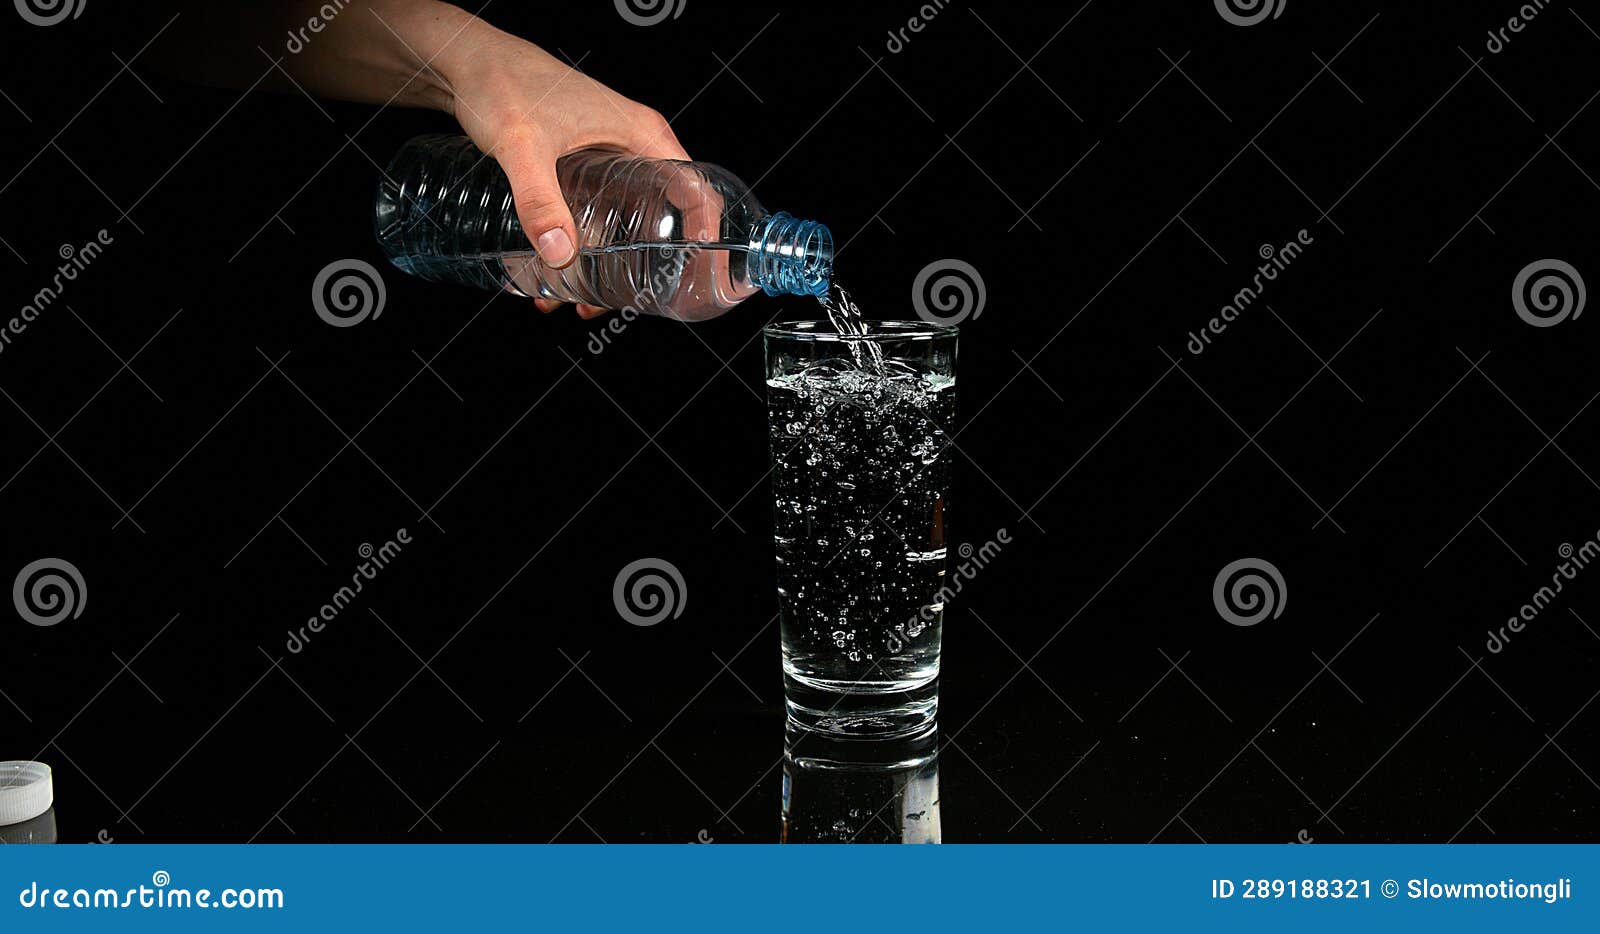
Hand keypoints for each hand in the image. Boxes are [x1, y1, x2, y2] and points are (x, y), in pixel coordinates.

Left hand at [437, 15, 690, 316]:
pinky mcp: (582, 163)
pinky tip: (553, 268)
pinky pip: (600, 211)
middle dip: (645, 266)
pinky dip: (585, 243)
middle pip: (663, 214)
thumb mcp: (522, 146)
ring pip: (627, 218)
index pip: (697, 189)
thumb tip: (560, 254)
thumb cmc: (500, 83)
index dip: (704, 236)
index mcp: (641, 134)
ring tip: (578, 299)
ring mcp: (609, 153)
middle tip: (623, 303)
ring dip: (608, 263)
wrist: (464, 61)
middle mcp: (633, 144)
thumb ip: (539, 198)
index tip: (692, 276)